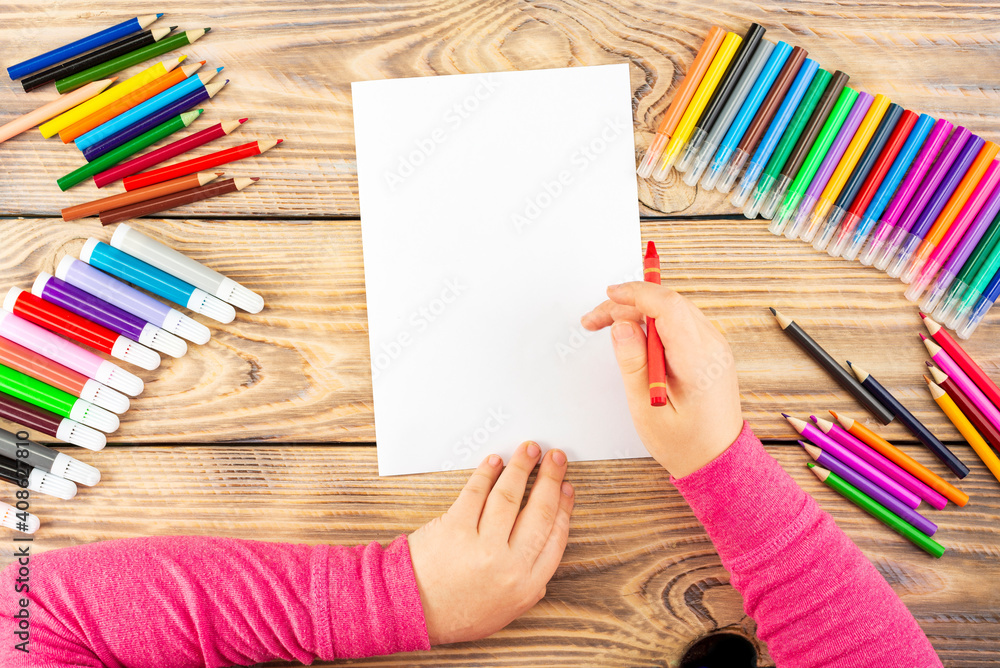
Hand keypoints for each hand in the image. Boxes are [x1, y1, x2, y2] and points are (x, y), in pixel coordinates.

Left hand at [407, 442, 574, 645]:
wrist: (413, 614)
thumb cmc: (454, 613)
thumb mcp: (503, 610)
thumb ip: (526, 585)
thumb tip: (542, 555)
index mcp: (526, 586)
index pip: (555, 537)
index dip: (563, 507)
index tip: (566, 489)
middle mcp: (509, 565)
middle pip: (539, 512)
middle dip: (550, 479)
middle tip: (555, 459)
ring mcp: (482, 546)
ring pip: (510, 497)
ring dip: (522, 468)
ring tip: (528, 451)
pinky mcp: (455, 529)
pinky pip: (476, 493)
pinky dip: (487, 473)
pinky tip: (495, 463)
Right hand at [580, 282, 741, 477]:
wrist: (719, 460)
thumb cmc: (685, 443)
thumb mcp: (647, 408)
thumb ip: (633, 363)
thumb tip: (622, 326)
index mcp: (698, 359)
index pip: (668, 305)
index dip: (636, 293)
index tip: (609, 296)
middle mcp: (712, 346)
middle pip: (667, 303)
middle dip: (628, 304)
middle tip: (595, 321)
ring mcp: (714, 347)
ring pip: (673, 309)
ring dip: (639, 311)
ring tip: (609, 327)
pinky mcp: (710, 351)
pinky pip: (680, 322)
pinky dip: (655, 322)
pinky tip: (635, 336)